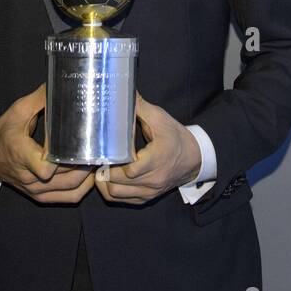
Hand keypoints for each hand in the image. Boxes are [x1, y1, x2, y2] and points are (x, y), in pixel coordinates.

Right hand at [0, 83, 95, 203]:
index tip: (77, 143)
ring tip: (98, 159)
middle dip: (85, 164)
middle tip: (99, 148)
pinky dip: (82, 189)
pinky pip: (67, 198)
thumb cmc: (3, 132)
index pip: (47, 167)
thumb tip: (60, 84)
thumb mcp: (17, 111)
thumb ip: (40, 99)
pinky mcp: (39, 196)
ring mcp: (35, 190)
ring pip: (71, 189)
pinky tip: (90, 176)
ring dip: (88, 176)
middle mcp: (29, 176)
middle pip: (66, 178)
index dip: (64, 158)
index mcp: (22, 155)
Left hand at [96, 90, 202, 204]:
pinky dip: (111, 191)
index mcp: (156, 160)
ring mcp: (149, 191)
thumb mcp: (160, 118)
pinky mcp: (147, 197)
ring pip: (115, 194)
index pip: (127, 170)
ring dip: (104, 182)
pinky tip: (108, 177)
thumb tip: (123, 90)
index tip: (102, 152)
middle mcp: (153, 180)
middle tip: (97, 158)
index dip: (111, 162)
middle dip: (103, 171)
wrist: (194, 158)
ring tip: (101, 167)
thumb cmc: (175, 137)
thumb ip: (139, 106)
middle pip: (116, 183)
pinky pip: (122, 200)